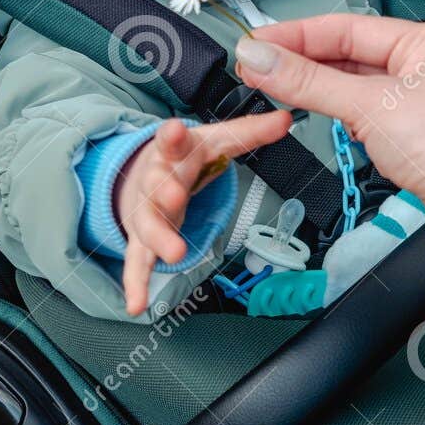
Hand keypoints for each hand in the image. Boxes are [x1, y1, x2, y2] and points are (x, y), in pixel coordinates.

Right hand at [117, 110, 291, 315]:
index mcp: (174, 152)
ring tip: (175, 254)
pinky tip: (137, 305)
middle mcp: (155, 181)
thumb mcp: (217, 140)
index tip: (173, 130)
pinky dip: (136, 283)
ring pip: (149, 225)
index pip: (173, 141)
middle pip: (158, 185)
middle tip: (175, 197)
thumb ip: (251, 131)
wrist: (142, 170)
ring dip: (160, 238)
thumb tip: (287, 119)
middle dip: (166, 191)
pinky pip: (137, 262)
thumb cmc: (185, 156)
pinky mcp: (142, 239)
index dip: (173, 136)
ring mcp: (147, 212)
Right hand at [235, 15, 424, 277]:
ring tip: (277, 93)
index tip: (253, 45)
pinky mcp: (419, 152)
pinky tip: (324, 128)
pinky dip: (342, 127)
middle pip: (351, 59)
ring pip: (358, 94)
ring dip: (321, 95)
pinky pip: (369, 128)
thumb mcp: (372, 105)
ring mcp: (424, 113)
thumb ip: (310, 83)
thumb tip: (260, 59)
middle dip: (304, 64)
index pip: (347, 29)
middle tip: (254, 70)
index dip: (295, 36)